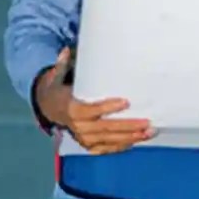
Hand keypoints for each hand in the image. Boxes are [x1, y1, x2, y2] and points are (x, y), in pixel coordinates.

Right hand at [36, 48, 154, 153]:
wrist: (50, 110)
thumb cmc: (60, 91)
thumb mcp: (57, 77)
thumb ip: (62, 65)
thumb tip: (65, 50)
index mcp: (73, 109)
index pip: (93, 110)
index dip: (109, 107)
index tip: (126, 102)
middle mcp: (79, 127)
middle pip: (106, 128)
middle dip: (128, 127)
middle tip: (147, 123)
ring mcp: (84, 139)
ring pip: (110, 140)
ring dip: (130, 138)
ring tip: (148, 132)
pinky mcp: (88, 145)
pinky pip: (107, 148)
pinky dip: (122, 145)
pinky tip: (137, 140)